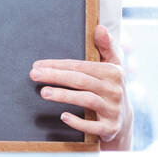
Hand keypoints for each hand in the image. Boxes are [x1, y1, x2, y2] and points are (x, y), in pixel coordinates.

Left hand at [30, 25, 131, 148]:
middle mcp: (115, 90)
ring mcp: (113, 110)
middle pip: (81, 81)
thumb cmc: (110, 87)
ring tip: (44, 92)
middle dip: (56, 76)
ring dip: (64, 96)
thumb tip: (99, 27)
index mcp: (113, 72)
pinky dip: (78, 121)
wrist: (123, 120)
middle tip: (34, 75)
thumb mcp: (113, 66)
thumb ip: (106, 46)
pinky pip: (93, 125)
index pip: (81, 66)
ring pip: (86, 100)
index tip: (38, 64)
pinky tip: (63, 116)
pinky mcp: (110, 128)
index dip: (58, 65)